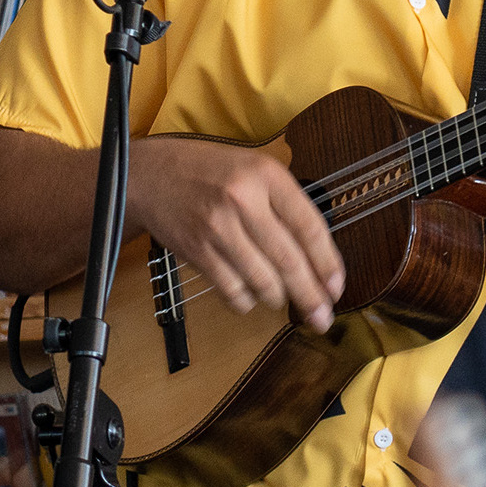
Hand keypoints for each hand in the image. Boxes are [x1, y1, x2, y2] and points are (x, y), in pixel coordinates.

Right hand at [127, 136, 343, 331]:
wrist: (149, 175)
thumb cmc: (207, 171)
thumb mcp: (252, 168)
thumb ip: (285, 203)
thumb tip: (317, 257)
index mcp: (265, 175)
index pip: (310, 227)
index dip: (328, 264)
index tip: (336, 288)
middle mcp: (243, 200)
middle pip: (289, 261)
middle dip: (310, 296)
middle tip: (322, 318)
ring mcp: (217, 227)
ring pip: (263, 281)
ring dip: (278, 298)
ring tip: (280, 299)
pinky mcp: (197, 250)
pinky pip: (232, 290)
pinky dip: (246, 301)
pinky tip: (249, 295)